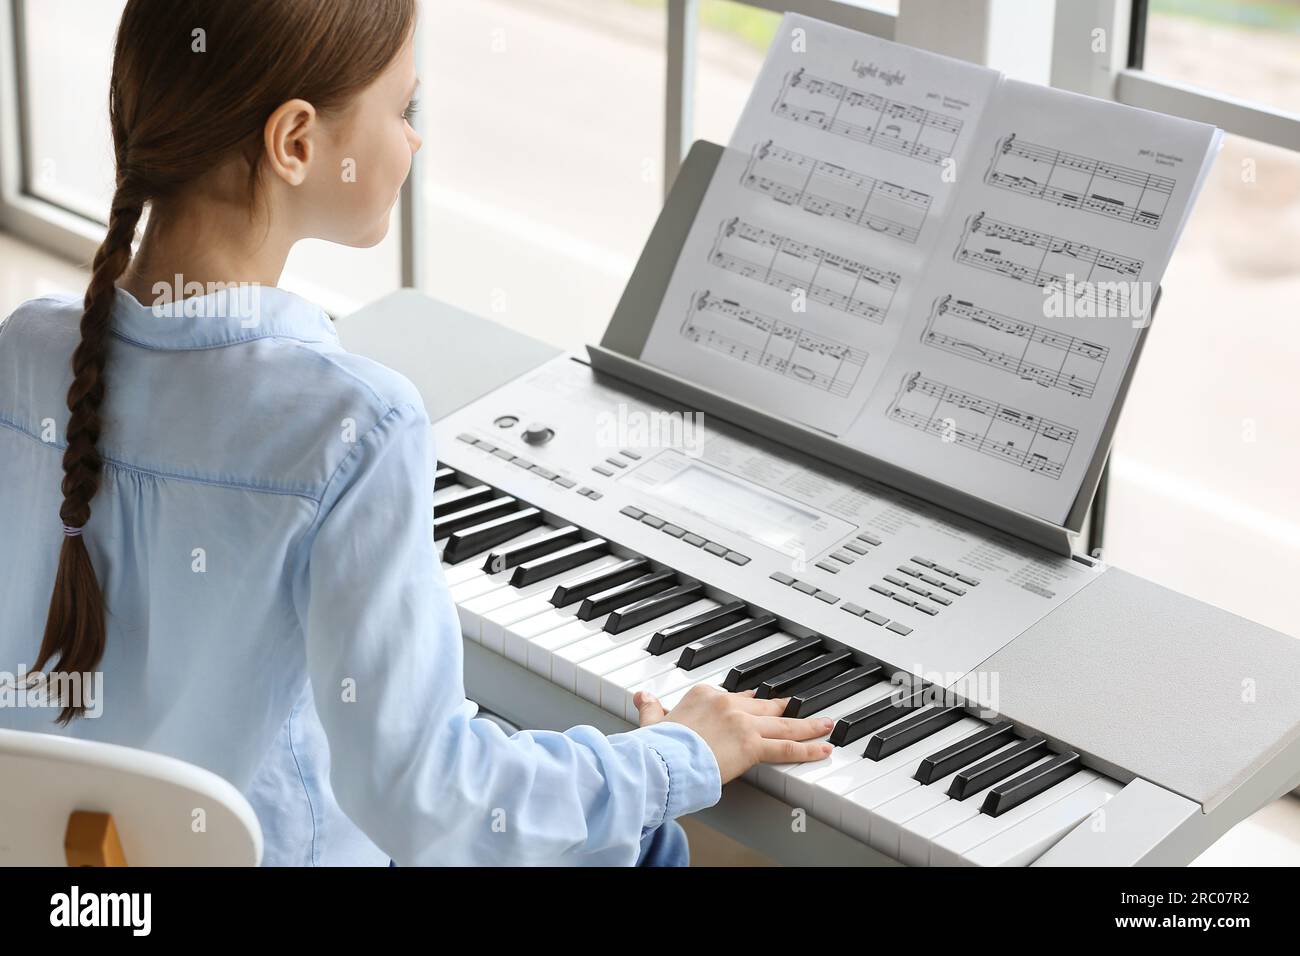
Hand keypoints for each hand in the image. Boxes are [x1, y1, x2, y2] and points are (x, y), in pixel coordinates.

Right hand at [634, 684, 833, 783]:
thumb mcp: (652, 720)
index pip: (735, 697)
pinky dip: (808, 748)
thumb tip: (641, 697)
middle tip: (800, 708)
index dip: (749, 703)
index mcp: (705, 695)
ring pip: (783, 724)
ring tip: (826, 724)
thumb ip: (651, 708)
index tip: (758, 702)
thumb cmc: (657, 744)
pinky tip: (824, 748)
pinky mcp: (752, 745)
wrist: (663, 758)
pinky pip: (787, 748)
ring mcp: (743, 723)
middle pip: (764, 707)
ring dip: (808, 725)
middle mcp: (727, 704)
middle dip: (784, 708)